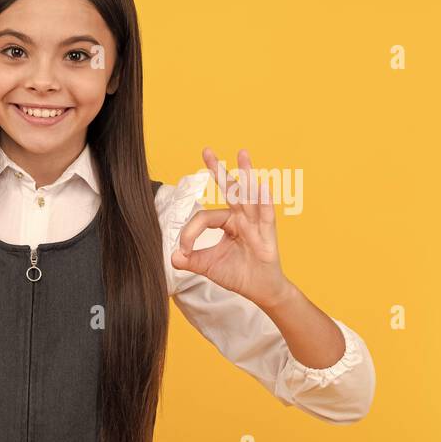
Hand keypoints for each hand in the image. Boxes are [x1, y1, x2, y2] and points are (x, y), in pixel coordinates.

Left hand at [171, 147, 294, 308]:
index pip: (205, 217)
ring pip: (249, 197)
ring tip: (242, 154)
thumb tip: (172, 257)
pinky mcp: (268, 236)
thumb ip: (191, 260)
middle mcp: (242, 218)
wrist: (261, 291)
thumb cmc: (238, 274)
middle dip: (218, 170)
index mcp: (228, 222)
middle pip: (230, 191)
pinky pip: (266, 216)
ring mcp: (256, 225)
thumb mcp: (209, 267)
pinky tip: (262, 185)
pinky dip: (264, 201)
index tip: (184, 250)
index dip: (191, 232)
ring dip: (246, 175)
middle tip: (206, 150)